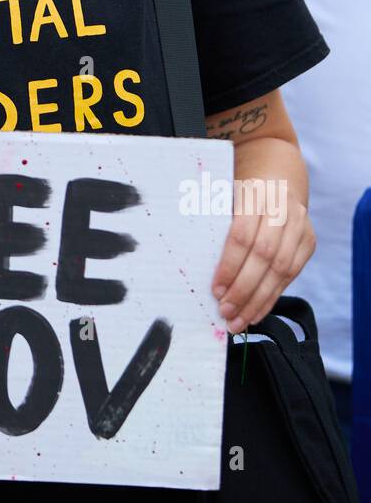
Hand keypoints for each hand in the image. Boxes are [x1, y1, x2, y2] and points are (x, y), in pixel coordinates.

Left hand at [210, 185, 314, 333]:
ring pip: (281, 269)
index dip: (229, 266)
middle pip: (264, 255)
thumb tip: (194, 269)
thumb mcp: (223, 199)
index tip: (215, 290)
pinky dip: (272, 297)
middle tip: (225, 311)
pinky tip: (256, 312)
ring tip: (239, 321)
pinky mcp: (308, 241)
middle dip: (244, 289)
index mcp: (254, 194)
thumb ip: (214, 227)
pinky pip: (292, 275)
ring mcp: (299, 225)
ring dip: (258, 300)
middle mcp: (281, 208)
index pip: (242, 235)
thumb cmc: (239, 196)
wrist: (277, 181)